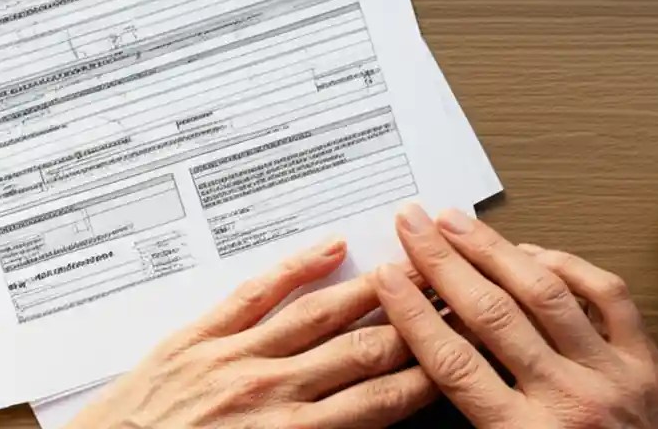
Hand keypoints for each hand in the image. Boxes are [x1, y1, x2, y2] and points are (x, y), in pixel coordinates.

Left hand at [69, 239, 436, 428]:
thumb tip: (367, 425)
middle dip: (417, 324)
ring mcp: (233, 357)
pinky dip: (297, 266)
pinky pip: (256, 291)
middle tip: (454, 298)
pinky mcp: (196, 336)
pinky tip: (331, 247)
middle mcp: (270, 392)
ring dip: (373, 289)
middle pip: (364, 349)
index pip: (381, 401)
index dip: (429, 372)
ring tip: (412, 267)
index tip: (460, 351)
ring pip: (320, 313)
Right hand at [373, 206, 657, 428]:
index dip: (415, 315)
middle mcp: (570, 401)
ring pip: (545, 293)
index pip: (456, 365)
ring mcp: (612, 374)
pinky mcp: (647, 360)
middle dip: (445, 263)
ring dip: (495, 250)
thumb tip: (439, 368)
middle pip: (493, 315)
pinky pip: (606, 295)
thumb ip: (483, 426)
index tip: (391, 279)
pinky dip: (566, 265)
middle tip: (414, 225)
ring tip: (459, 223)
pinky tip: (534, 250)